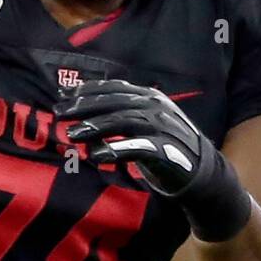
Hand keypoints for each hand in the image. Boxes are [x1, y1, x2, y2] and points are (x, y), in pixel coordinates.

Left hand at [55, 80, 251, 240]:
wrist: (200, 171)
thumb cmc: (165, 146)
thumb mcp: (143, 124)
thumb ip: (119, 114)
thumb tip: (81, 111)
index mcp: (149, 97)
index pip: (113, 88)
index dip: (87, 90)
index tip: (62, 94)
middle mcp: (156, 107)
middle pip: (114, 102)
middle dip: (84, 106)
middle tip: (60, 113)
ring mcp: (162, 127)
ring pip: (123, 121)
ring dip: (95, 127)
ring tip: (72, 134)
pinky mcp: (165, 151)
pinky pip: (136, 148)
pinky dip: (115, 151)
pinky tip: (95, 156)